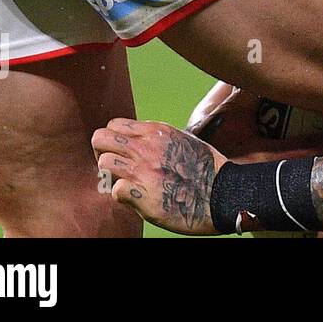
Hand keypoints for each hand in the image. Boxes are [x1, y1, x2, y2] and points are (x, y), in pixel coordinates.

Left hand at [92, 117, 227, 235]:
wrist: (222, 193)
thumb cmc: (206, 168)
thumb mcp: (183, 140)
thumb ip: (158, 138)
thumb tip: (138, 140)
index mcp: (157, 131)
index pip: (114, 125)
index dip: (113, 140)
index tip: (122, 152)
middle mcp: (147, 147)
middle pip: (100, 138)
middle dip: (102, 152)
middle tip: (116, 166)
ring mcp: (144, 170)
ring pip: (104, 162)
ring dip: (110, 175)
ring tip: (124, 182)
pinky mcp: (143, 194)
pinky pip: (114, 190)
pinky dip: (121, 195)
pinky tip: (134, 197)